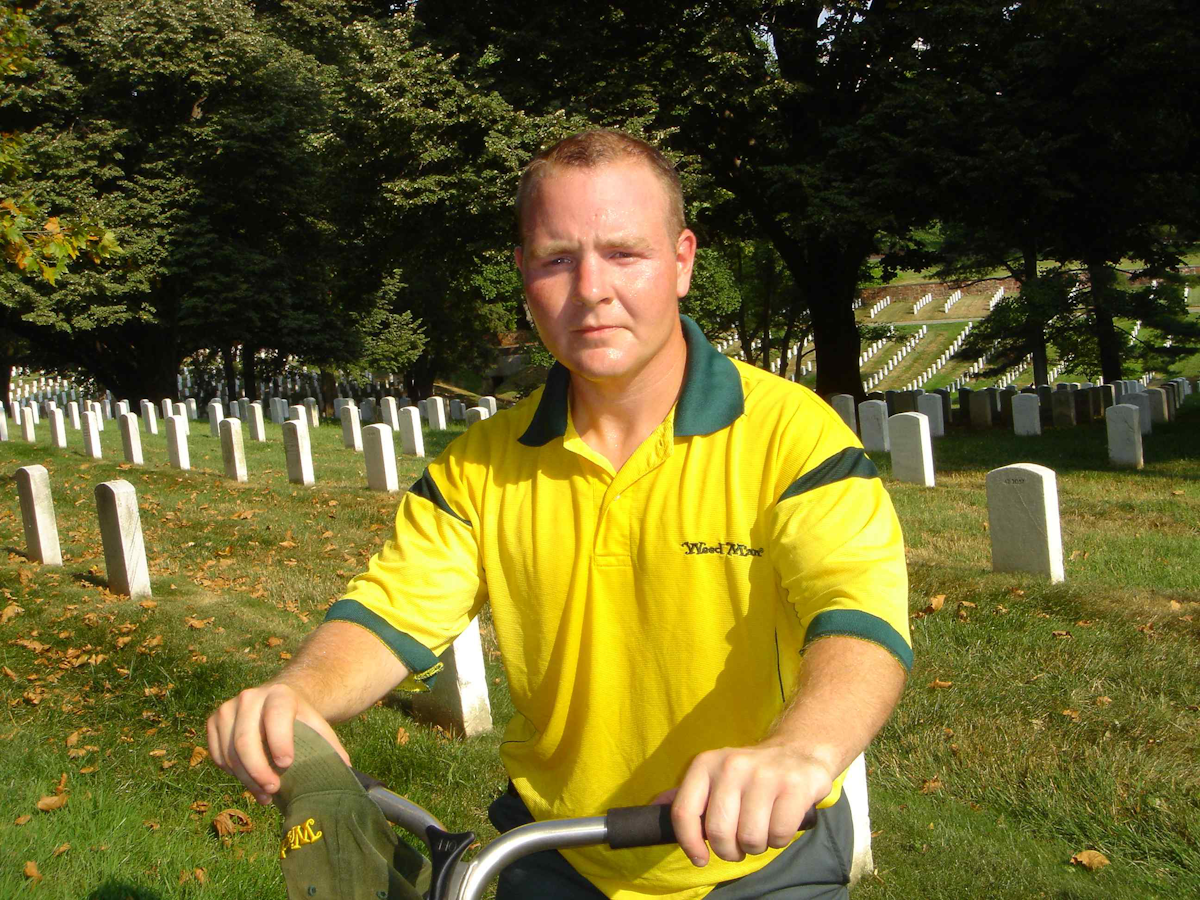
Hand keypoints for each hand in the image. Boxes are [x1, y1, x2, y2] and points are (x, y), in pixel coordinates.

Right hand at [206, 683, 349, 805]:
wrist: (278, 702)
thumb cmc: (301, 720)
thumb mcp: (318, 726)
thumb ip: (330, 747)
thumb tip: (344, 771)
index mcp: (279, 695)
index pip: (275, 717)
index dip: (279, 741)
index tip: (287, 764)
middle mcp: (249, 697)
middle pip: (245, 740)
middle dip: (258, 770)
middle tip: (273, 789)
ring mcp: (227, 708)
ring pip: (229, 752)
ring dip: (245, 779)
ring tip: (265, 795)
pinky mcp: (213, 722)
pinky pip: (217, 755)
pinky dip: (232, 774)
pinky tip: (250, 783)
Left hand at [662, 743, 833, 865]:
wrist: (798, 751)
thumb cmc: (750, 775)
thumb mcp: (715, 775)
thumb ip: (688, 795)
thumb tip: (654, 808)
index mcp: (706, 763)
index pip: (684, 812)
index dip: (689, 844)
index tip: (700, 858)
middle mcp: (732, 764)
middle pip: (718, 832)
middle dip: (729, 851)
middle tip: (738, 845)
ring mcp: (765, 774)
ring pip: (750, 838)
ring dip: (757, 846)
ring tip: (761, 831)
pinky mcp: (795, 786)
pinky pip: (779, 834)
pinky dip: (780, 840)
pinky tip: (779, 825)